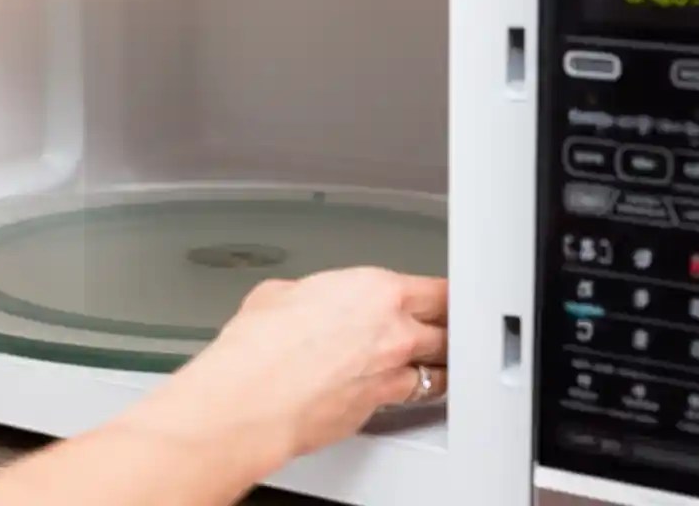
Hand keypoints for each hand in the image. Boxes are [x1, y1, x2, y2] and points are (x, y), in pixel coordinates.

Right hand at [115, 267, 447, 475]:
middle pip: (447, 331)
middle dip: (445, 331)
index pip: (436, 290)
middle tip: (441, 330)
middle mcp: (393, 331)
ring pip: (437, 372)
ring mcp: (390, 374)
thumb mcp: (279, 293)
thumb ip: (309, 294)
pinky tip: (393, 391)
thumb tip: (302, 301)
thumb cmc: (259, 345)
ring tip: (429, 365)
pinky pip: (406, 399)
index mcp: (375, 290)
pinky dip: (405, 395)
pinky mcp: (377, 409)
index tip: (438, 298)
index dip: (441, 296)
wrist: (252, 396)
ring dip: (434, 367)